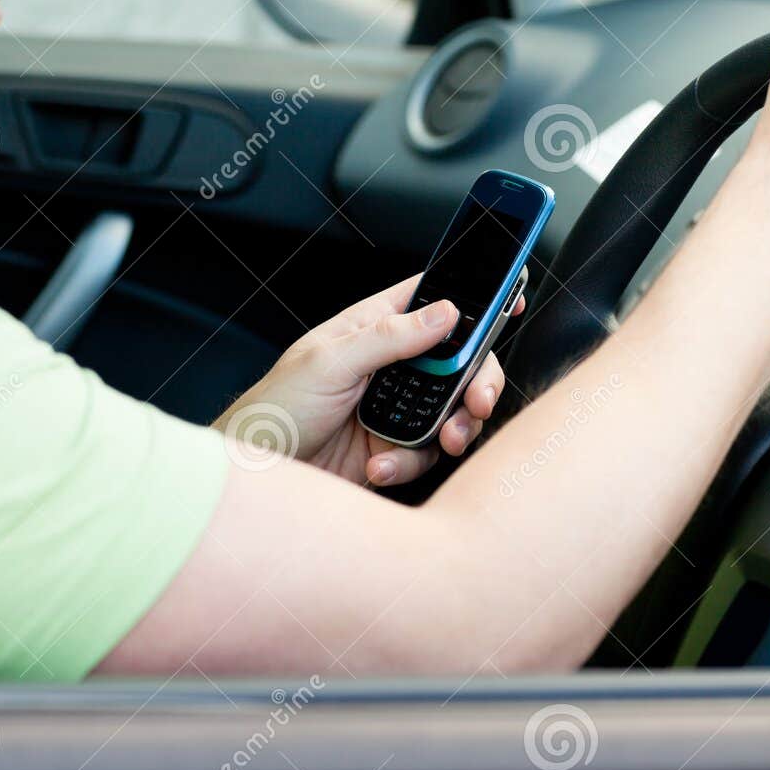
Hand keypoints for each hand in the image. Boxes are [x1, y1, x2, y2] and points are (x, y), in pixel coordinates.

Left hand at [213, 275, 523, 487]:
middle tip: (479, 400)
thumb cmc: (277, 406)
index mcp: (374, 328)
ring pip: (453, 412)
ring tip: (442, 441)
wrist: (260, 472)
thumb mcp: (330, 361)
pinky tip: (377, 464)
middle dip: (478, 382)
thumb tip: (445, 312)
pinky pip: (426, 454)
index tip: (509, 298)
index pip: (431, 300)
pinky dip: (409, 463)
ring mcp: (394, 409)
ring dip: (454, 428)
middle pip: (459, 363)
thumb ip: (390, 337)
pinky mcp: (393, 449)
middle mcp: (391, 366)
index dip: (473, 296)